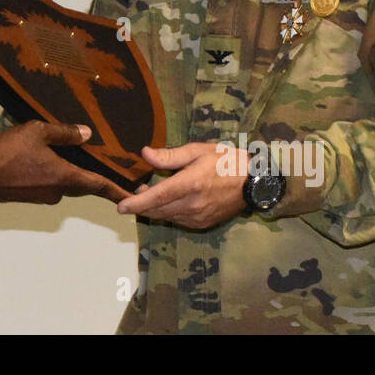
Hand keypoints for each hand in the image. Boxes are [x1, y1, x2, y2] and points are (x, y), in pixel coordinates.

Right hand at [0, 121, 130, 204]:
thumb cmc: (7, 154)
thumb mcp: (37, 132)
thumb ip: (63, 132)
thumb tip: (85, 133)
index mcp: (64, 177)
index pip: (99, 185)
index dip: (118, 190)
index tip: (135, 197)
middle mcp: (57, 191)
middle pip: (84, 186)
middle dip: (98, 181)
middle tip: (113, 175)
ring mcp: (43, 197)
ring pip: (65, 185)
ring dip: (73, 176)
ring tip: (75, 159)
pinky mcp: (29, 196)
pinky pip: (50, 186)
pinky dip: (55, 176)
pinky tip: (47, 163)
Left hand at [115, 144, 247, 228]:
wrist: (255, 183)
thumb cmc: (227, 161)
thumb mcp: (199, 151)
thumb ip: (170, 156)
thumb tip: (145, 154)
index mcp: (190, 184)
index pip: (156, 197)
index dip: (136, 203)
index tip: (120, 207)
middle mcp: (192, 205)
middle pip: (158, 210)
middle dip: (142, 205)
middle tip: (136, 192)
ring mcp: (198, 217)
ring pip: (167, 216)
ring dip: (155, 209)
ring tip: (151, 194)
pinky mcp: (203, 223)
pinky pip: (178, 220)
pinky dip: (169, 212)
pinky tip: (170, 201)